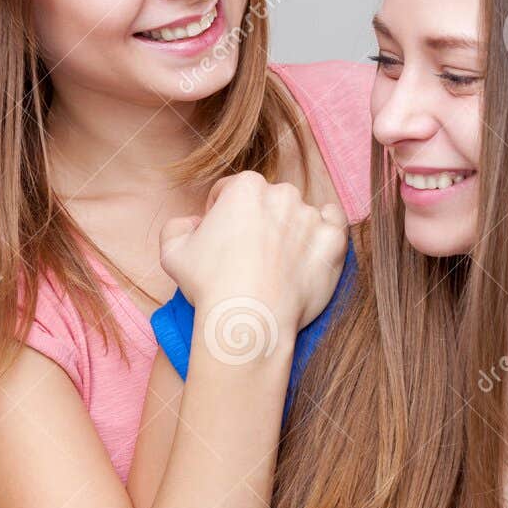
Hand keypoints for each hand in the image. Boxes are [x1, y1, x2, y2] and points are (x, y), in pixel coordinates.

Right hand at [159, 170, 348, 334]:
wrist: (249, 320)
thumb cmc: (209, 286)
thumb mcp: (172, 252)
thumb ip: (177, 226)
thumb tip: (193, 223)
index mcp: (245, 187)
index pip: (231, 192)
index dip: (222, 215)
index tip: (222, 239)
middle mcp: (282, 194)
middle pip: (268, 201)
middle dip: (259, 221)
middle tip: (250, 255)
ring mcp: (311, 217)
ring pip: (300, 215)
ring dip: (290, 231)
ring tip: (277, 264)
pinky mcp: (333, 241)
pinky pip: (334, 224)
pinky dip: (325, 233)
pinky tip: (310, 250)